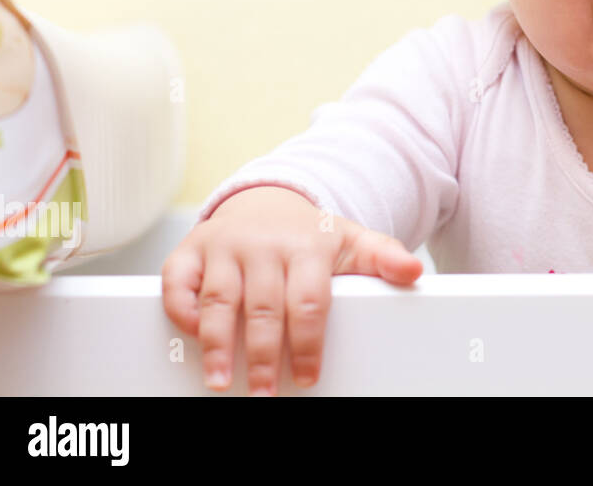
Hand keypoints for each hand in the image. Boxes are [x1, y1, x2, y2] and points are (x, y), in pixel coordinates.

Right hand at [161, 185, 422, 394]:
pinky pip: (178, 281)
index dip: (309, 342)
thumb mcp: (352, 241)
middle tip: (264, 392)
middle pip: (264, 307)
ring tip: (219, 380)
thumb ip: (383, 258)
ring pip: (219, 298)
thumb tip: (414, 271)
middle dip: (264, 354)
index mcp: (306, 247)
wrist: (268, 200)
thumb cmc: (310, 235)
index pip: (309, 301)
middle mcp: (263, 246)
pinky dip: (181, 308)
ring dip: (218, 343)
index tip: (309, 376)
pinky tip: (192, 333)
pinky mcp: (191, 249)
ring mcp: (225, 246)